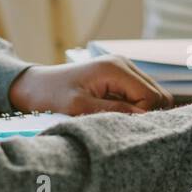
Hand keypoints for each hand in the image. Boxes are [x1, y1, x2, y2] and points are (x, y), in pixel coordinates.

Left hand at [8, 56, 173, 115]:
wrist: (32, 86)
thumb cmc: (50, 96)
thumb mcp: (79, 107)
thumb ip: (114, 110)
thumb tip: (144, 117)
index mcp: (115, 68)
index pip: (152, 97)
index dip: (144, 117)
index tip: (123, 128)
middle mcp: (123, 64)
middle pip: (158, 94)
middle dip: (146, 114)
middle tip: (122, 128)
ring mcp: (122, 68)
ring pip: (152, 95)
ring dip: (140, 111)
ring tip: (116, 122)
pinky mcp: (118, 76)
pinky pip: (139, 94)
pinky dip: (134, 108)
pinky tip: (115, 115)